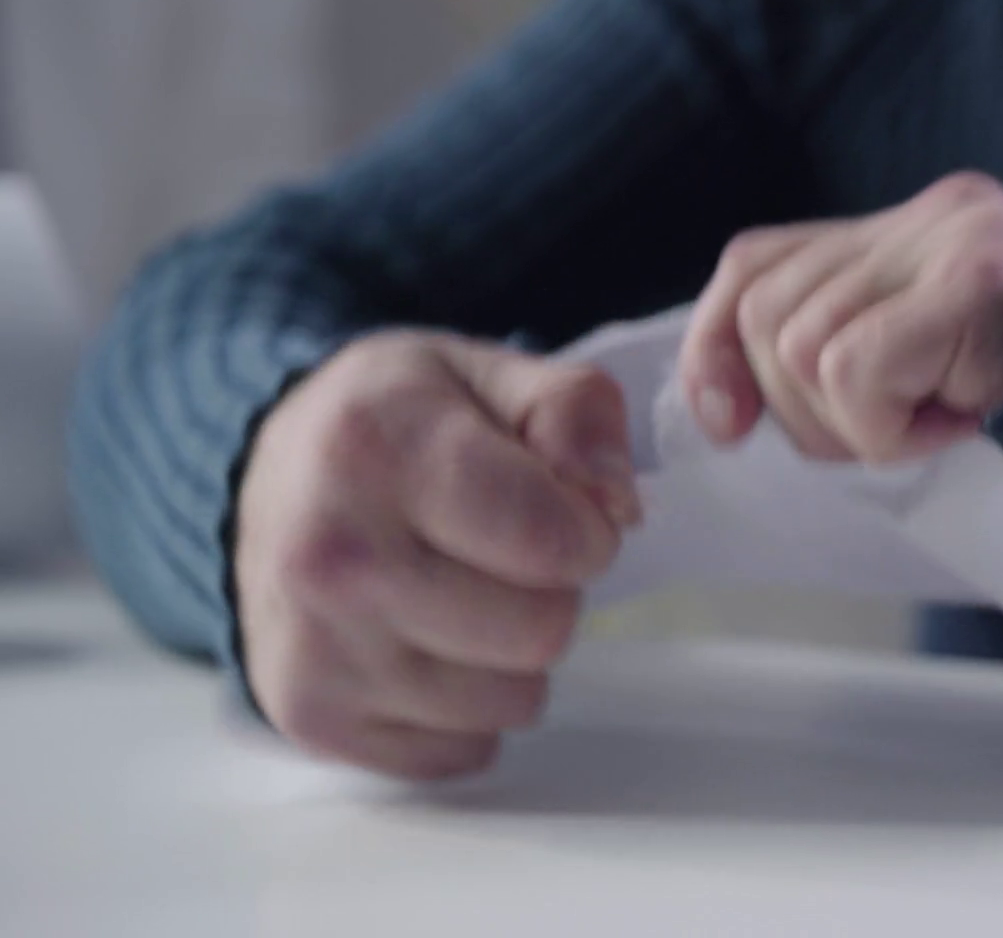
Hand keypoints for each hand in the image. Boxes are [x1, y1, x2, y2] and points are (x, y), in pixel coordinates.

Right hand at [233, 330, 640, 778]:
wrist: (266, 480)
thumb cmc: (392, 426)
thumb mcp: (486, 373)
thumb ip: (575, 412)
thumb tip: (615, 504)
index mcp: (379, 449)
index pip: (551, 540)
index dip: (589, 531)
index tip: (562, 510)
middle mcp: (331, 559)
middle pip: (541, 631)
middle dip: (551, 592)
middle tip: (502, 553)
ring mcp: (315, 650)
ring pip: (511, 702)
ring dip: (512, 656)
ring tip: (460, 593)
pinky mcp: (312, 719)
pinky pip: (461, 751)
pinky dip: (466, 709)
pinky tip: (426, 642)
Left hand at [679, 172, 1002, 463]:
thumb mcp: (926, 368)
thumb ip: (841, 353)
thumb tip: (722, 405)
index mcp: (912, 225)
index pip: (757, 262)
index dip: (716, 343)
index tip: (725, 419)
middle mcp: (929, 214)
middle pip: (765, 312)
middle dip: (799, 408)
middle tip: (891, 430)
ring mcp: (952, 241)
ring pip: (800, 350)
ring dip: (859, 426)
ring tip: (938, 421)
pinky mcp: (970, 283)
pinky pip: (853, 370)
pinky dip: (885, 428)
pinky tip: (952, 424)